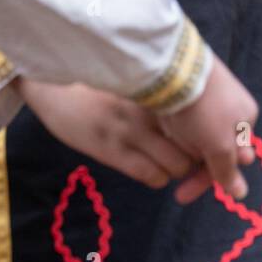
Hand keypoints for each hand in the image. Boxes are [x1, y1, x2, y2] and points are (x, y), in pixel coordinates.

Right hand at [16, 77, 193, 190]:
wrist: (52, 85)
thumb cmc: (99, 84)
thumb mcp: (138, 85)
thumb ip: (166, 99)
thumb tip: (198, 122)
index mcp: (161, 90)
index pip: (203, 120)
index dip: (209, 136)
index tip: (206, 141)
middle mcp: (151, 109)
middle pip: (198, 146)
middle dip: (198, 158)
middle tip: (189, 157)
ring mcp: (131, 130)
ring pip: (177, 165)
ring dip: (176, 169)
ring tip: (167, 161)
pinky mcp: (110, 150)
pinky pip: (151, 175)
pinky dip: (157, 176)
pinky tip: (149, 167)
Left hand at [158, 57, 258, 203]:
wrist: (175, 69)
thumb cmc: (203, 111)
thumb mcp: (218, 146)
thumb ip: (227, 170)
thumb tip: (241, 194)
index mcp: (247, 119)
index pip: (233, 159)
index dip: (210, 180)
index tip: (182, 195)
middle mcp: (235, 108)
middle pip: (218, 149)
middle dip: (197, 169)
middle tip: (175, 188)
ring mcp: (214, 97)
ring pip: (203, 137)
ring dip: (188, 153)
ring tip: (168, 157)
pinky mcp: (194, 89)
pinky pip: (190, 120)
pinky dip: (181, 134)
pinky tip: (167, 137)